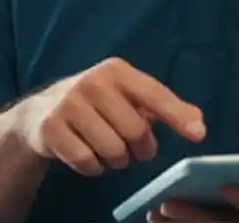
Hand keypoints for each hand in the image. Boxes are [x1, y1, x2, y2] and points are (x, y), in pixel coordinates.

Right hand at [14, 57, 206, 176]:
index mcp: (116, 71)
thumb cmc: (96, 104)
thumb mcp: (126, 96)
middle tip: (132, 148)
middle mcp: (92, 83)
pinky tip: (87, 155)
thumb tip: (197, 123)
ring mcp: (69, 104)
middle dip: (140, 149)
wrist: (40, 112)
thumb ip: (161, 107)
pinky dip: (93, 168)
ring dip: (116, 160)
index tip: (198, 134)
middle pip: (136, 131)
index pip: (154, 95)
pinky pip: (87, 162)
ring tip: (107, 149)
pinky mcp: (51, 128)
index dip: (178, 115)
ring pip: (113, 151)